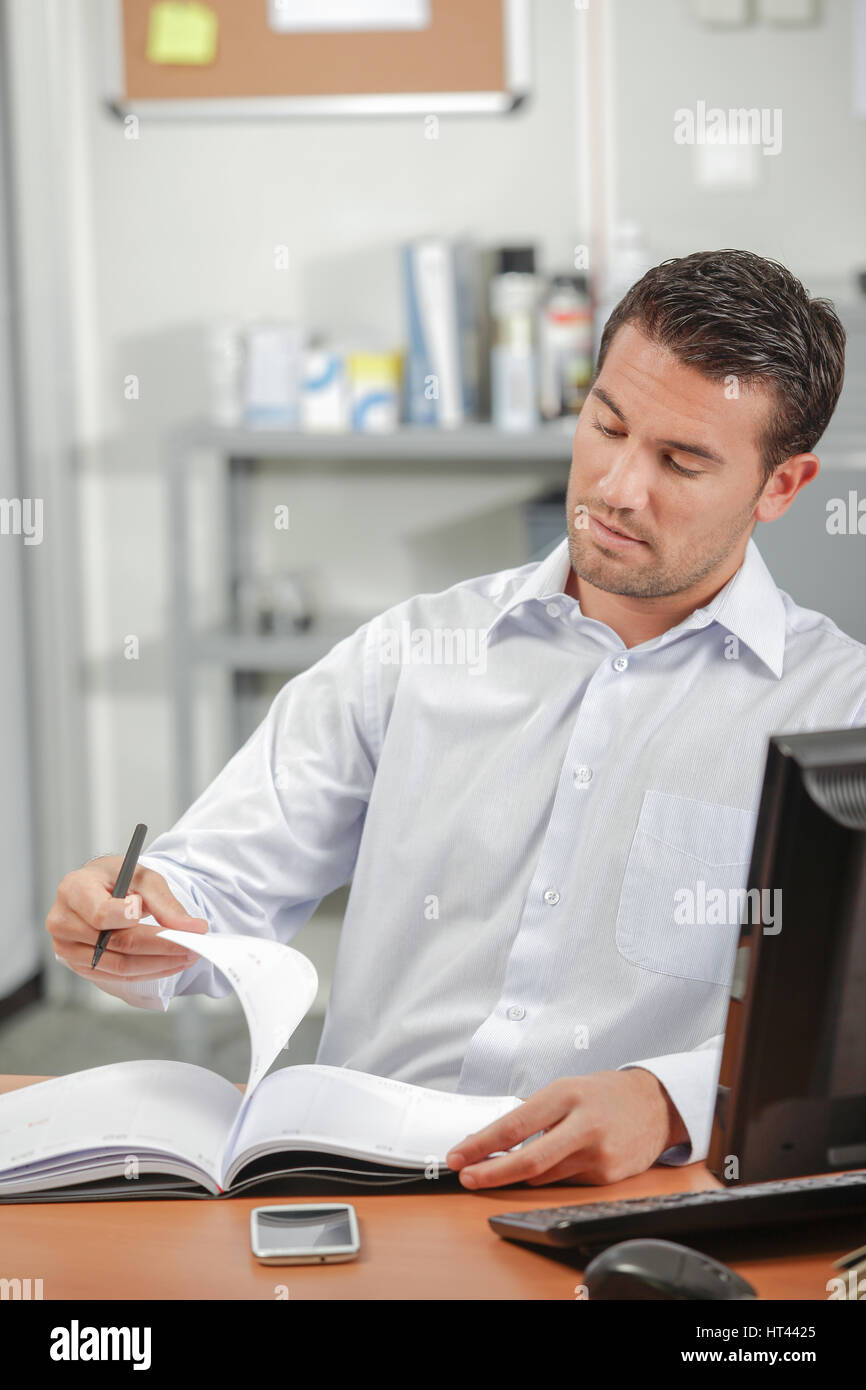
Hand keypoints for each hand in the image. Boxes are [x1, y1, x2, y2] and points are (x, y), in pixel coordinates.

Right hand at [46, 856, 207, 982]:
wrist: (99, 890)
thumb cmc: (116, 879)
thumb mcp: (142, 877)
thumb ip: (165, 902)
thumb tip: (191, 928)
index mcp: (74, 889)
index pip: (101, 913)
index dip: (132, 919)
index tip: (165, 922)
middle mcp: (63, 920)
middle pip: (116, 943)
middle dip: (161, 947)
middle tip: (193, 945)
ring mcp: (67, 948)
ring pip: (119, 966)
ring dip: (159, 964)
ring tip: (188, 956)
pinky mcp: (79, 966)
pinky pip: (117, 976)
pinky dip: (147, 972)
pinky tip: (169, 964)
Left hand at [445, 1068, 688, 1188]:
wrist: (656, 1105)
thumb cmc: (603, 1094)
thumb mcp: (566, 1089)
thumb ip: (533, 1113)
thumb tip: (490, 1140)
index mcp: (566, 1095)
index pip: (514, 1125)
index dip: (481, 1144)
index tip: (458, 1155)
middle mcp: (582, 1125)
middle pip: (527, 1159)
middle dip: (490, 1172)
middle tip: (465, 1178)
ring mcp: (597, 1154)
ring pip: (542, 1176)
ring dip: (517, 1174)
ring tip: (503, 1166)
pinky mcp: (607, 1176)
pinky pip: (564, 1182)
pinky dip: (550, 1175)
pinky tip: (554, 1162)